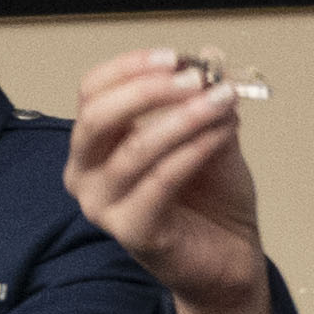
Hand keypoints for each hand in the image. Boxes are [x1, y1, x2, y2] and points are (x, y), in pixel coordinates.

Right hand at [64, 48, 272, 313]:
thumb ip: (202, 101)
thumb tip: (210, 61)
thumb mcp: (207, 133)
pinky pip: (160, 182)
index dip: (131, 68)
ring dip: (184, 118)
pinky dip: (194, 151)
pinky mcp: (132, 233)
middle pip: (98, 117)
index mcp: (94, 145)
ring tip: (223, 102)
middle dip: (149, 90)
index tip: (176, 57)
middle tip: (196, 79)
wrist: (228, 256)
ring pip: (134, 149)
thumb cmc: (210, 198)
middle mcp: (85, 175)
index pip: (92, 92)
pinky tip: (223, 134)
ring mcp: (103, 207)